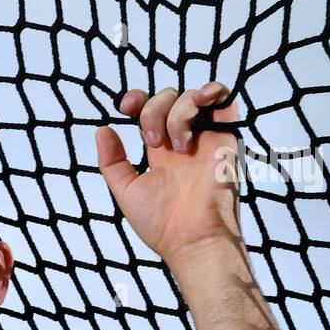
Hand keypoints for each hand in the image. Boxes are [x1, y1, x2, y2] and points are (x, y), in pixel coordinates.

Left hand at [94, 82, 242, 266]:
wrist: (193, 238)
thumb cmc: (162, 224)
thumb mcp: (126, 191)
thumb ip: (112, 161)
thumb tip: (102, 129)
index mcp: (160, 152)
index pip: (148, 111)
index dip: (137, 100)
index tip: (125, 107)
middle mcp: (182, 141)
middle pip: (166, 99)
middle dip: (153, 111)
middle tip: (155, 142)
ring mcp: (204, 138)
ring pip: (189, 97)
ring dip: (176, 112)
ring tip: (178, 144)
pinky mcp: (226, 137)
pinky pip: (225, 101)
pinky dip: (212, 91)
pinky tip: (200, 100)